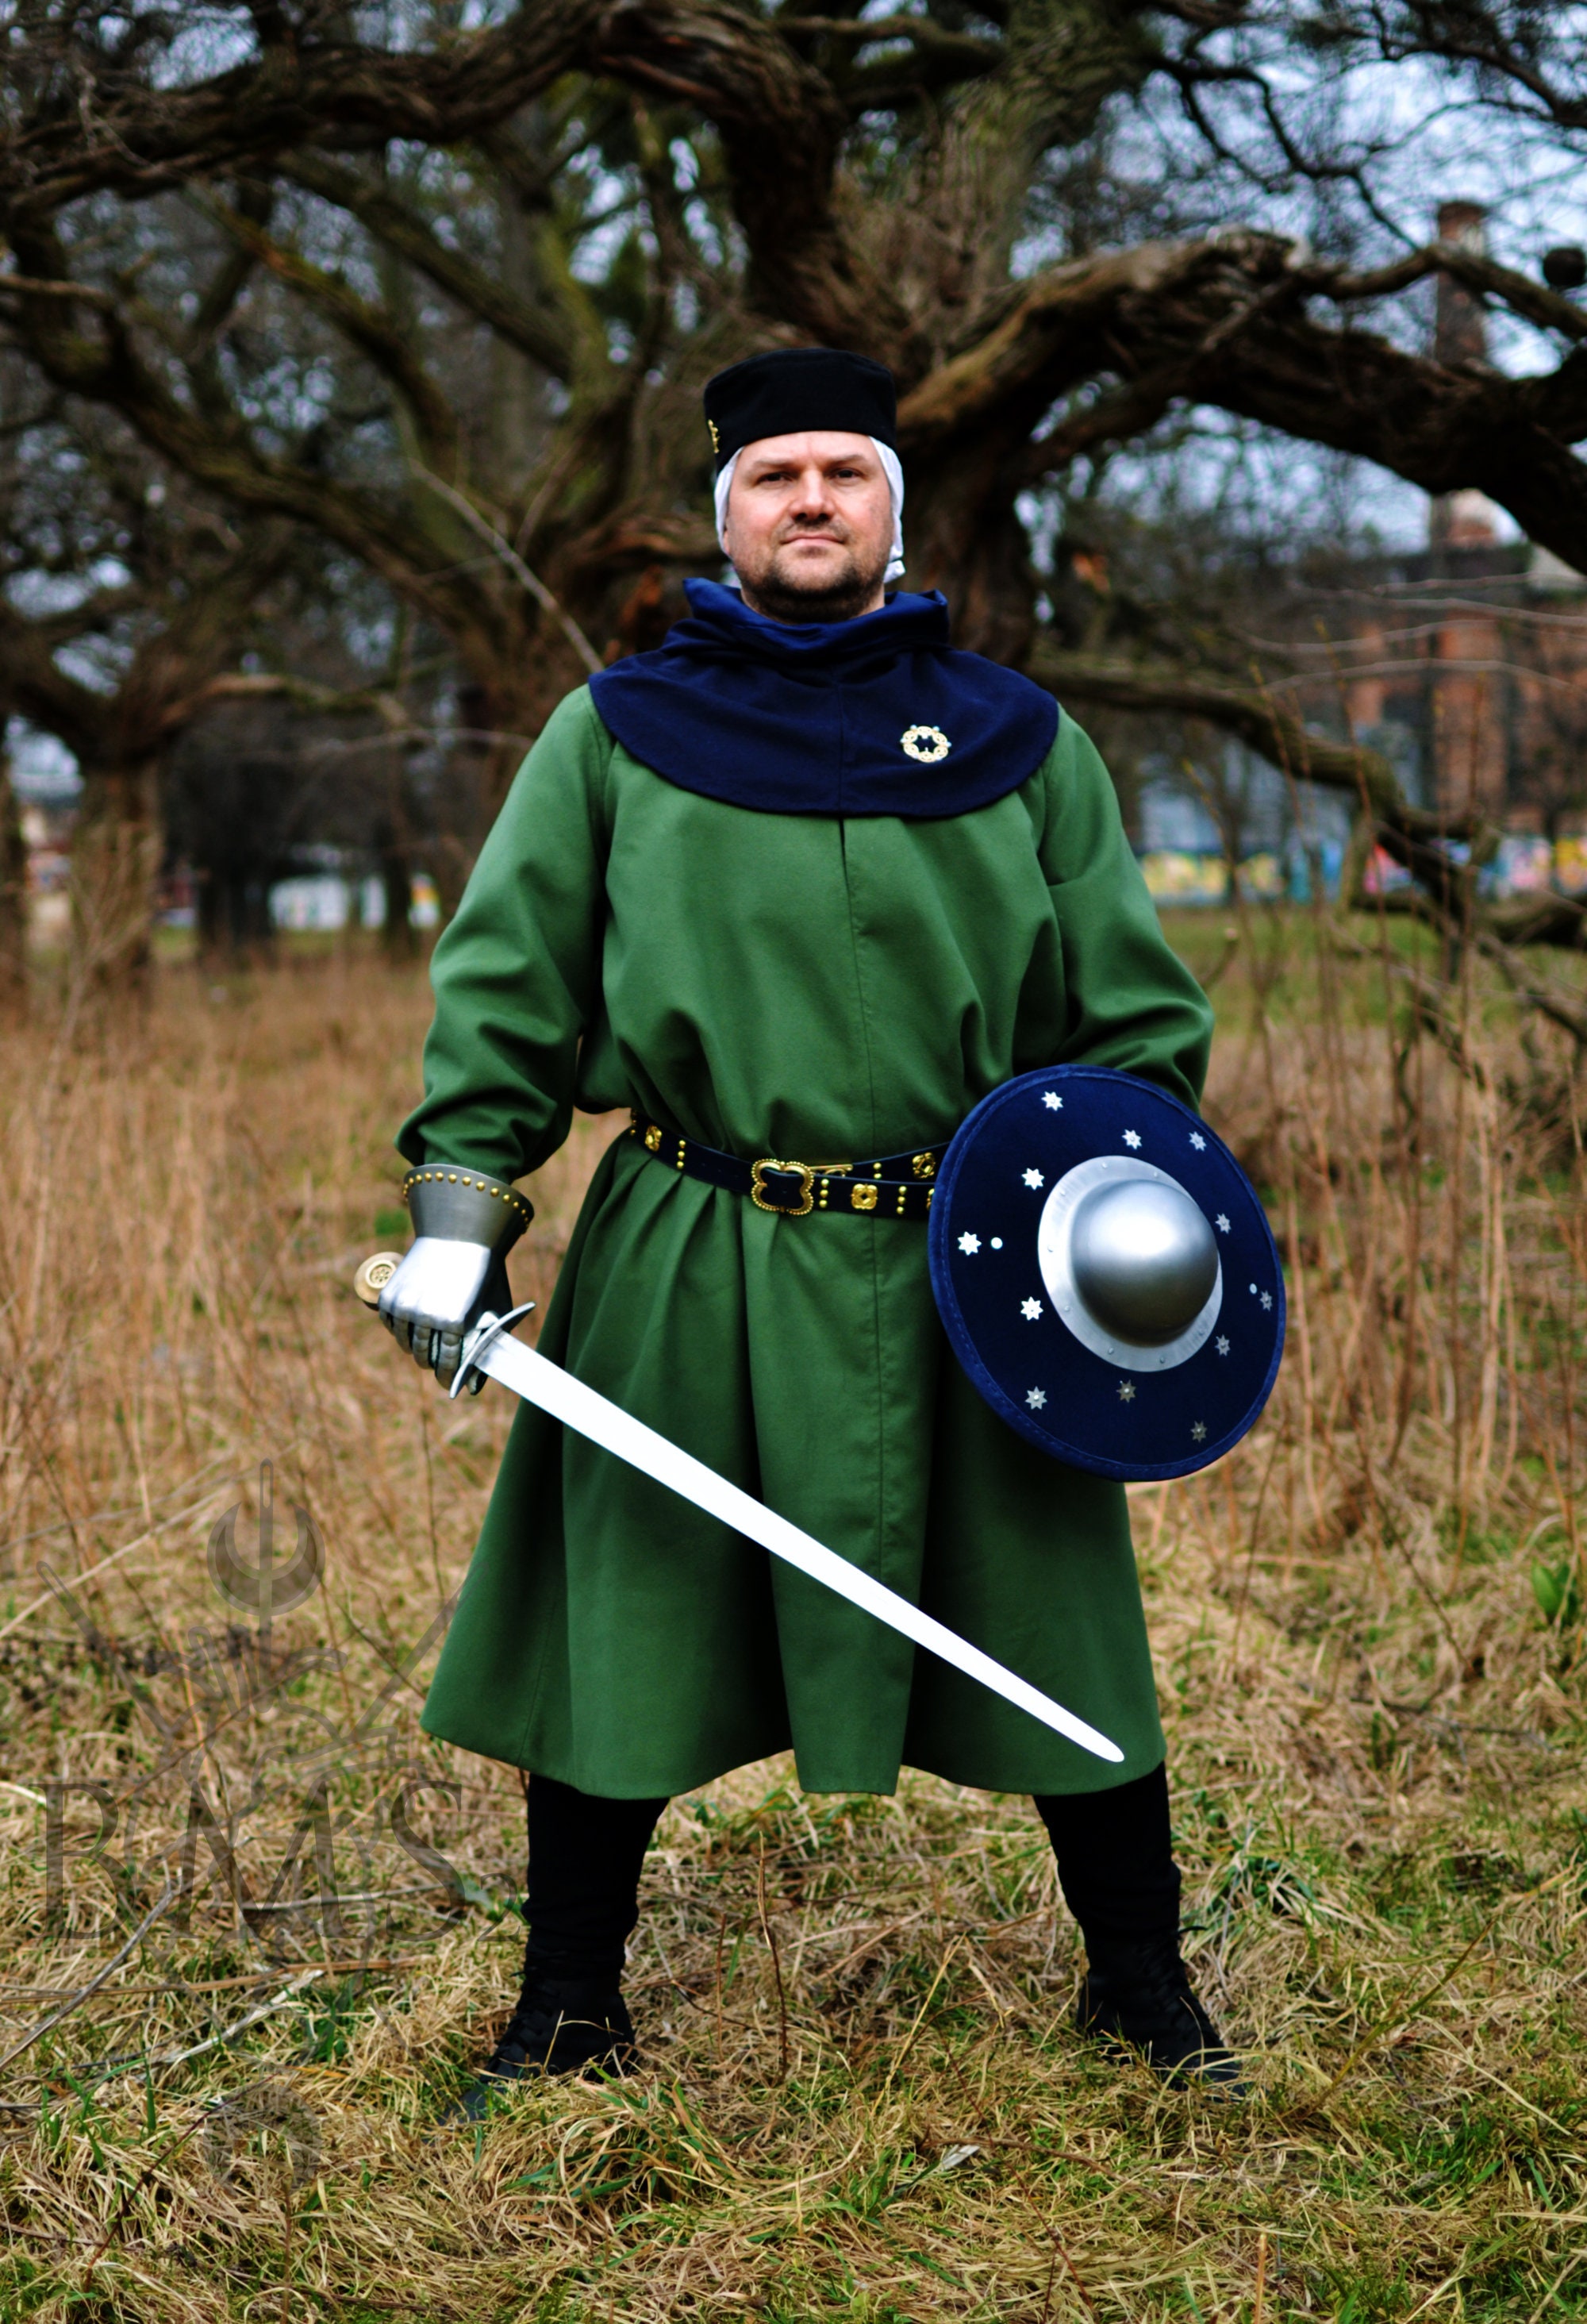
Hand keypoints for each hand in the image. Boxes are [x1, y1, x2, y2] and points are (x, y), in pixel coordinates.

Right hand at [377, 1236, 504, 1387]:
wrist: (460, 1233)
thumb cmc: (484, 1274)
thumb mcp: (494, 1311)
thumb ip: (485, 1349)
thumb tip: (475, 1389)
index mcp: (456, 1322)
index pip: (449, 1364)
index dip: (450, 1378)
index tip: (451, 1385)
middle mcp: (427, 1316)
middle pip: (424, 1356)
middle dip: (432, 1363)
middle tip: (437, 1364)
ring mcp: (405, 1305)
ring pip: (405, 1343)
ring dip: (414, 1349)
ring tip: (423, 1349)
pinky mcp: (390, 1295)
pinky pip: (391, 1325)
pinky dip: (399, 1331)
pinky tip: (410, 1330)